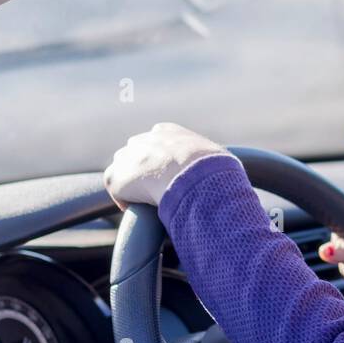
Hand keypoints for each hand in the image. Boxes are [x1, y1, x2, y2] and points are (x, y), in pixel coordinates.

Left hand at [104, 122, 230, 209]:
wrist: (191, 171)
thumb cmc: (211, 166)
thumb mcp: (216, 156)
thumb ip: (212, 161)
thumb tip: (227, 173)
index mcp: (167, 132)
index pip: (158, 142)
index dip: (163, 160)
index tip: (171, 176)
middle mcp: (143, 140)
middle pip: (136, 155)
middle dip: (144, 171)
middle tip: (157, 191)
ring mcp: (126, 157)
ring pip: (125, 172)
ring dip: (134, 186)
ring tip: (149, 203)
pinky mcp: (116, 177)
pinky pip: (117, 192)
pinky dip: (127, 202)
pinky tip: (141, 210)